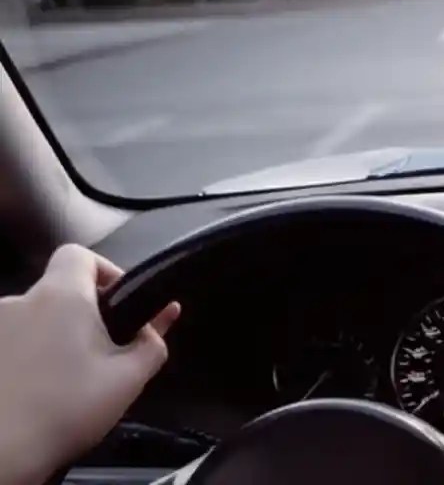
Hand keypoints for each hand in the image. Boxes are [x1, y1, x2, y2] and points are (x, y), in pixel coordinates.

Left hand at [0, 244, 179, 484]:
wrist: (2, 452)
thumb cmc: (68, 409)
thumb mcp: (129, 377)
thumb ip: (153, 340)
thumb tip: (164, 315)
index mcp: (61, 297)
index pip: (78, 254)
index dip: (103, 270)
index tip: (117, 301)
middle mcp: (19, 302)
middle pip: (57, 291)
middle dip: (80, 315)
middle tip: (100, 351)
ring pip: (32, 320)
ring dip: (50, 337)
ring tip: (66, 377)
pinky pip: (11, 342)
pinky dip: (25, 356)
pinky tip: (37, 388)